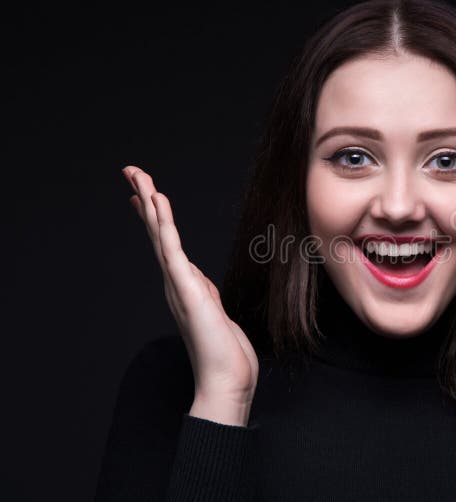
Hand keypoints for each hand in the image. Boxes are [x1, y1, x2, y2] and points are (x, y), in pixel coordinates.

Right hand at [122, 165, 258, 426]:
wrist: (225, 382)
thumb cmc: (223, 354)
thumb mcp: (215, 313)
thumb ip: (204, 294)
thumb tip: (199, 280)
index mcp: (184, 285)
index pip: (165, 243)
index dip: (154, 217)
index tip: (144, 195)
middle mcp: (176, 282)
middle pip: (156, 232)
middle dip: (145, 200)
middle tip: (131, 172)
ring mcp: (179, 285)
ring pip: (160, 235)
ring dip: (150, 203)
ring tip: (138, 176)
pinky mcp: (188, 289)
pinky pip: (173, 249)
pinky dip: (164, 223)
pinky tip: (158, 202)